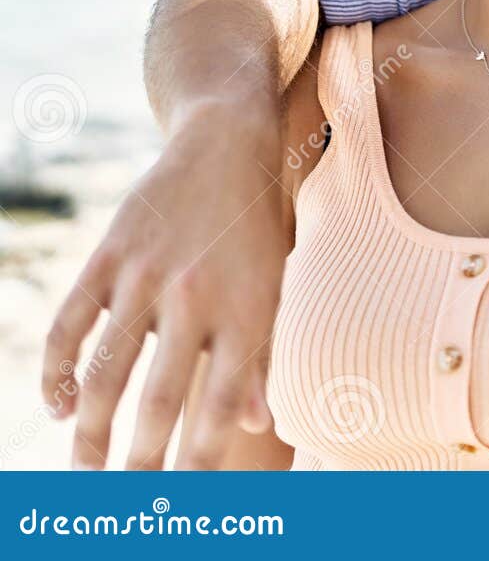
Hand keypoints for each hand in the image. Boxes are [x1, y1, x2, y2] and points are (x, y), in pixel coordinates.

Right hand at [42, 99, 288, 468]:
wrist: (226, 142)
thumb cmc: (256, 228)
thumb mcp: (273, 286)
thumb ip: (262, 357)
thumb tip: (260, 426)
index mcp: (247, 310)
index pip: (222, 403)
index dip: (203, 457)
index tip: (188, 500)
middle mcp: (196, 297)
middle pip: (160, 399)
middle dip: (141, 460)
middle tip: (128, 503)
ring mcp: (146, 276)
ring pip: (107, 372)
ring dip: (92, 430)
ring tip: (86, 471)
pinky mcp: (108, 255)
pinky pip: (70, 325)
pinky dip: (58, 372)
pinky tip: (59, 408)